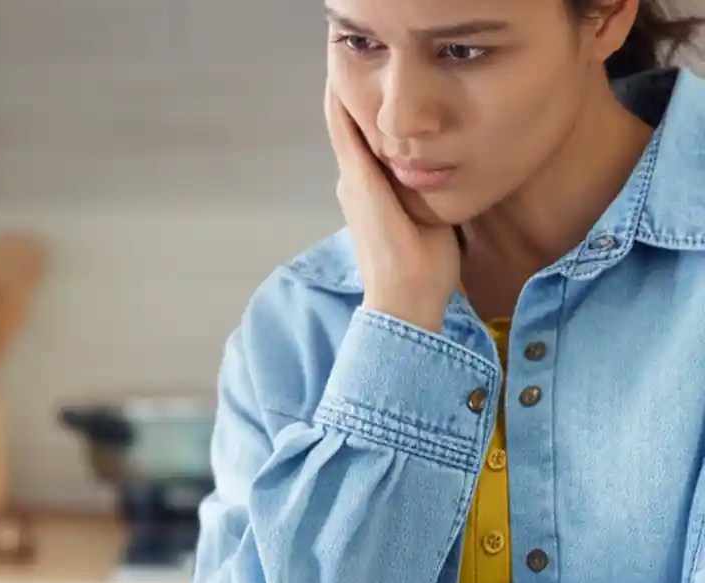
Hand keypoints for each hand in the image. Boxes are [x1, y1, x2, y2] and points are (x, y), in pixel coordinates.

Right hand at [324, 82, 460, 334]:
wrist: (406, 299)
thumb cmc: (425, 271)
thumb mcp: (431, 222)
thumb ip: (431, 199)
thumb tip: (456, 182)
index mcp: (371, 195)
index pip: (367, 146)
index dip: (369, 117)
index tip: (379, 91)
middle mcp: (355, 184)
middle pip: (353, 131)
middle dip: (358, 100)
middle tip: (365, 66)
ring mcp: (354, 182)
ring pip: (345, 128)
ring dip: (347, 97)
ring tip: (352, 66)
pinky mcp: (359, 183)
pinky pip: (346, 134)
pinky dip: (342, 107)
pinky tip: (344, 84)